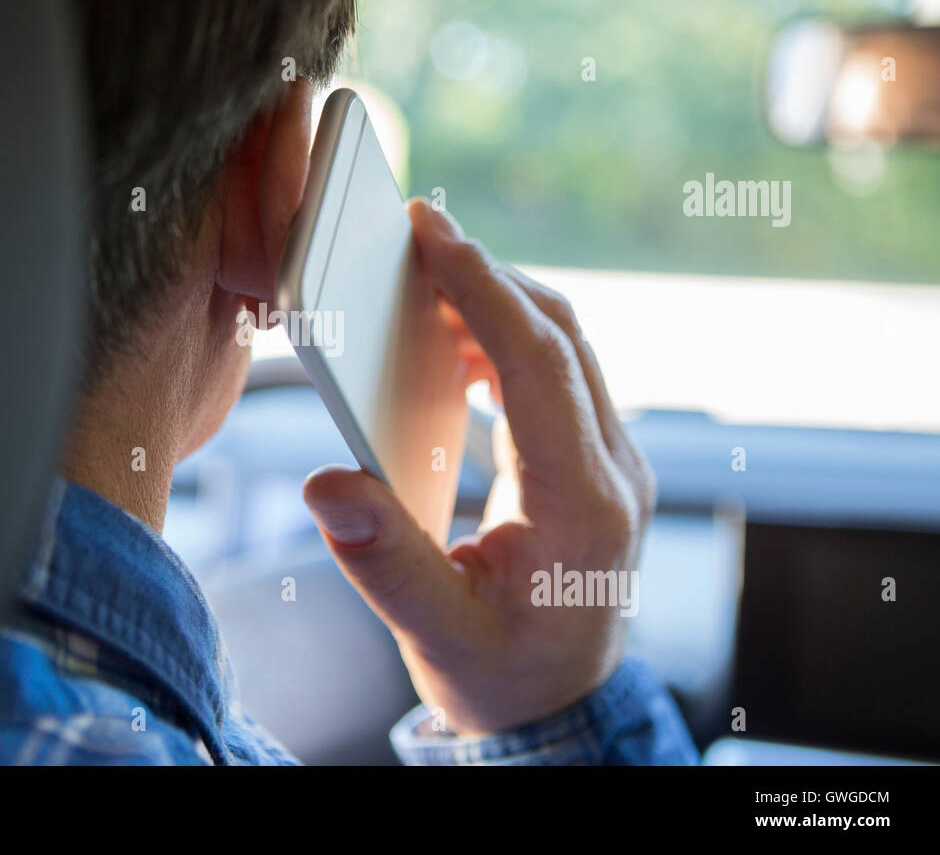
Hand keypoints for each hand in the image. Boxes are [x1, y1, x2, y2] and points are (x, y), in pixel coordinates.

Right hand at [302, 199, 656, 734]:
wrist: (557, 708)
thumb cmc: (498, 675)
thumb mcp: (435, 631)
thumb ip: (382, 560)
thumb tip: (326, 486)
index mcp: (583, 506)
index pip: (540, 365)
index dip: (483, 290)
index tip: (432, 233)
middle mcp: (614, 472)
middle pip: (562, 336)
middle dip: (489, 275)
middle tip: (417, 231)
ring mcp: (614, 463)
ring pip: (567, 346)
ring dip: (500, 300)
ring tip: (427, 274)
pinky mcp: (596, 461)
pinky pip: (559, 374)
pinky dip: (508, 337)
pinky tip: (458, 336)